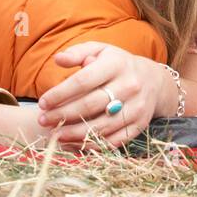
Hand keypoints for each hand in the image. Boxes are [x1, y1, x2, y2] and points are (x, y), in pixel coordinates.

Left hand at [36, 42, 170, 148]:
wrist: (154, 80)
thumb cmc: (118, 64)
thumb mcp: (101, 50)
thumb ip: (78, 53)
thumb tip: (58, 59)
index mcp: (116, 64)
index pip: (83, 81)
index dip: (60, 93)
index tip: (42, 102)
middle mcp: (129, 85)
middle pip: (90, 105)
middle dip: (62, 115)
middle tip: (43, 120)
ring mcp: (136, 107)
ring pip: (101, 126)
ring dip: (74, 134)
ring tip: (55, 135)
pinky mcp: (139, 124)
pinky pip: (114, 140)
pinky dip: (93, 145)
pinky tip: (75, 144)